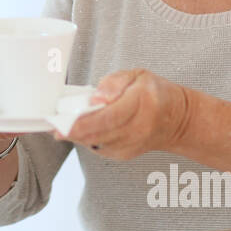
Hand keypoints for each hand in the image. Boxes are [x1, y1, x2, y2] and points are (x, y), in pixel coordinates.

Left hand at [56, 69, 192, 160]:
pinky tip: (80, 131)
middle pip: (99, 132)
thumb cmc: (155, 93)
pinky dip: (87, 140)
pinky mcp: (126, 154)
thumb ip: (113, 83)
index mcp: (142, 102)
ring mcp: (133, 144)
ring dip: (77, 136)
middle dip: (73, 131)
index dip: (82, 122)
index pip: (108, 116)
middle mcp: (139, 127)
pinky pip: (99, 148)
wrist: (177, 119)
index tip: (62, 124)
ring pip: (97, 142)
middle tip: (54, 126)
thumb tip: (95, 98)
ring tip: (62, 127)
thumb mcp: (137, 75)